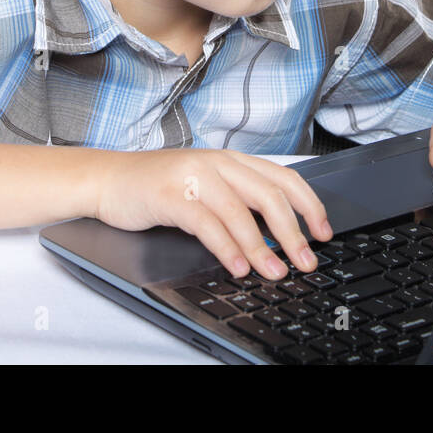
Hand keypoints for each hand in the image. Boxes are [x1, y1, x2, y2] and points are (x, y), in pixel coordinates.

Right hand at [93, 148, 332, 280]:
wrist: (109, 179)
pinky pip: (208, 224)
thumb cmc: (158, 186)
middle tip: (306, 261)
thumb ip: (238, 199)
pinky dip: (228, 248)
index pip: (283, 178)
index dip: (309, 206)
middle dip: (293, 233)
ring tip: (275, 272)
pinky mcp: (171, 195)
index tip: (323, 233)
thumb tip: (278, 233)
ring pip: (240, 212)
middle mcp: (217, 163)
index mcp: (231, 160)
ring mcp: (194, 176)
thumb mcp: (206, 184)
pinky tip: (238, 266)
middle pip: (269, 196)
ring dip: (262, 248)